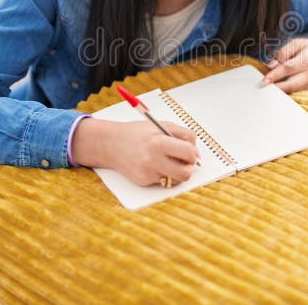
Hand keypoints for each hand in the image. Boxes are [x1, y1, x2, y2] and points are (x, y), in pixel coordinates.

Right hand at [72, 118, 199, 186]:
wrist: (111, 143)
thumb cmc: (137, 133)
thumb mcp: (161, 126)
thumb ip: (182, 135)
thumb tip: (197, 152)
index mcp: (159, 141)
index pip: (189, 152)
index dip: (193, 153)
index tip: (190, 152)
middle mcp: (153, 159)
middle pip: (186, 173)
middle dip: (189, 168)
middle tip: (184, 161)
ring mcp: (147, 172)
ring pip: (176, 180)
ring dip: (178, 173)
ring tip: (169, 162)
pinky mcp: (143, 181)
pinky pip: (163, 182)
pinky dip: (164, 174)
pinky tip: (155, 165)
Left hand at [262, 38, 307, 93]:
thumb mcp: (297, 43)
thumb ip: (283, 53)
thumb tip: (271, 65)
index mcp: (307, 60)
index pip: (288, 68)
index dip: (275, 75)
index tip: (264, 80)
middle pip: (292, 85)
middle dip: (276, 88)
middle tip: (263, 89)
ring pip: (292, 91)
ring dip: (278, 92)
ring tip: (266, 91)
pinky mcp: (307, 89)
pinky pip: (294, 93)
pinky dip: (284, 93)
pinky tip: (274, 92)